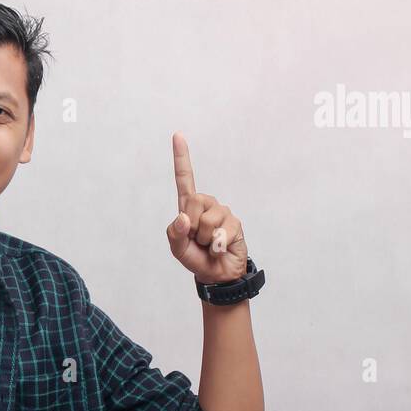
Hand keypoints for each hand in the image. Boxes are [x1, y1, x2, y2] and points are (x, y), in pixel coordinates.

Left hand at [166, 131, 248, 284]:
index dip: (181, 158)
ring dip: (205, 238)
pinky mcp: (234, 223)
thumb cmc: (196, 258)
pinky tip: (220, 248)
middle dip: (192, 226)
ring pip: (207, 220)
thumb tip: (183, 217)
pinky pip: (221, 232)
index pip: (184, 179)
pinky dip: (217, 245)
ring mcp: (222, 213)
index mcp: (188, 207)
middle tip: (197, 239)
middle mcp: (206, 205)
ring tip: (208, 245)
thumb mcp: (178, 250)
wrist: (218, 275)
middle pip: (194, 202)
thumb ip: (175, 234)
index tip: (178, 135)